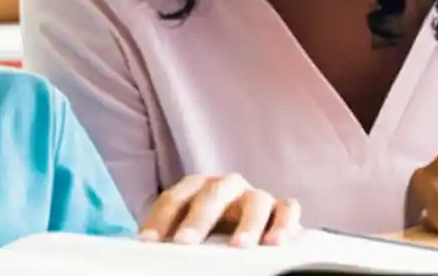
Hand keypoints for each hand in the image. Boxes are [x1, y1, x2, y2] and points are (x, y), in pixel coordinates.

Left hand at [139, 174, 300, 247]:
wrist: (247, 228)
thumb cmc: (211, 231)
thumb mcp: (190, 231)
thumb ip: (175, 236)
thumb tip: (150, 252)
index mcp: (198, 187)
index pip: (176, 197)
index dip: (161, 218)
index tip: (149, 242)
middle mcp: (227, 186)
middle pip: (213, 193)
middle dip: (199, 218)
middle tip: (185, 242)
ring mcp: (255, 196)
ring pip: (255, 201)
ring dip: (248, 223)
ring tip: (240, 246)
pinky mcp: (281, 209)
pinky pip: (288, 209)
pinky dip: (284, 223)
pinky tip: (275, 242)